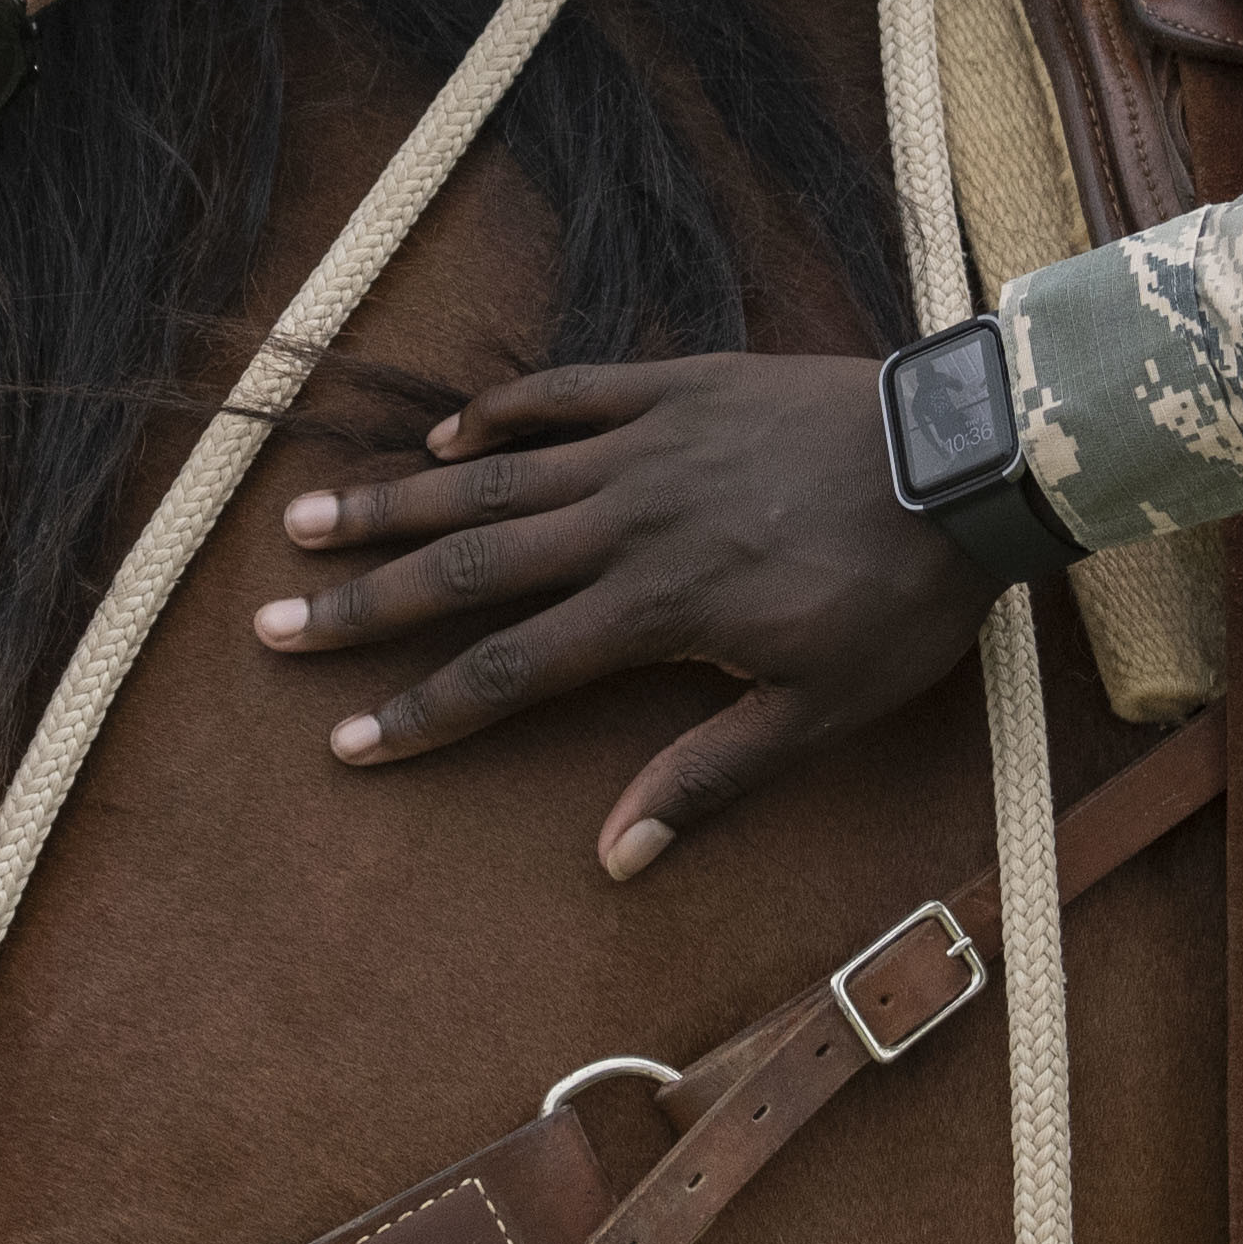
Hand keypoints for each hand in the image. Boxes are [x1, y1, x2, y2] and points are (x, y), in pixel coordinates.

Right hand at [255, 356, 999, 876]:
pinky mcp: (674, 385)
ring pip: (493, 476)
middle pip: (467, 569)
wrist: (969, 461)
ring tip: (308, 518)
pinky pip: (563, 393)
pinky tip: (446, 439)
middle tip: (273, 624)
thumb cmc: (900, 599)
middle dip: (364, 603)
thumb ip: (707, 775)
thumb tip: (616, 858)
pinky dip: (497, 414)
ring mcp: (643, 444)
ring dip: (397, 501)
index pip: (507, 671)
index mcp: (653, 610)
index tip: (347, 740)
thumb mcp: (818, 711)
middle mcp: (624, 522)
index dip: (421, 711)